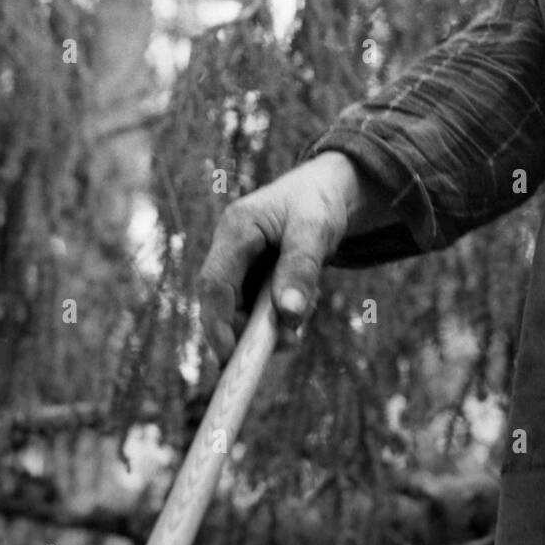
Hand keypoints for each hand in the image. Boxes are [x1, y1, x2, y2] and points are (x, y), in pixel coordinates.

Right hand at [198, 152, 362, 364]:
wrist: (330, 187)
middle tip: (289, 343)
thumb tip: (288, 315)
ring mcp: (239, 260)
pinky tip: (307, 299)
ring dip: (269, 322)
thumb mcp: (316, 229)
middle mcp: (230, 245)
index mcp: (236, 228)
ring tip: (308, 308)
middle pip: (223, 301)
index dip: (219, 324)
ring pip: (241, 306)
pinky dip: (279, 312)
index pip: (214, 283)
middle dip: (250, 329)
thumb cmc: (321, 201)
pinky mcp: (253, 272)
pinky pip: (257, 303)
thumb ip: (301, 268)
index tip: (234, 357)